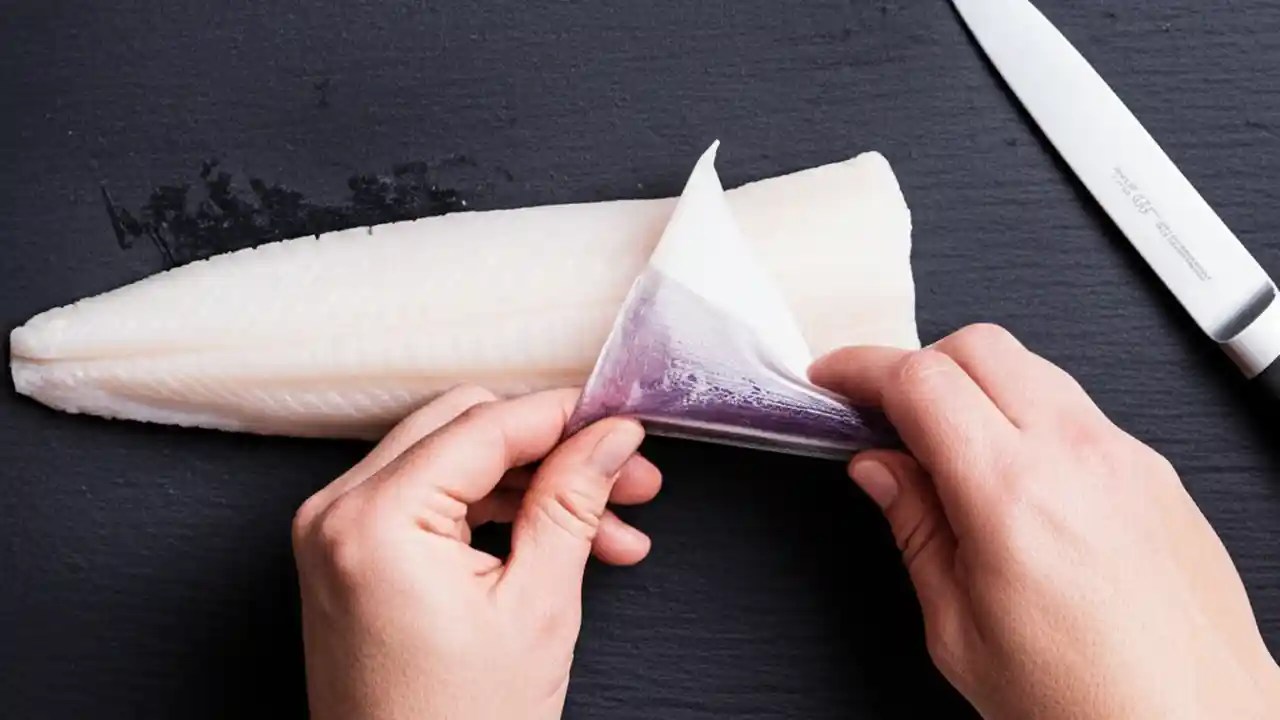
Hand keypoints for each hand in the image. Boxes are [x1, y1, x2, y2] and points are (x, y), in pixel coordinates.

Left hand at [291, 386, 660, 719]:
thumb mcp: (537, 606)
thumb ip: (572, 503)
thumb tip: (607, 437)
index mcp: (376, 520)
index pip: (486, 425)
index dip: (565, 418)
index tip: (621, 424)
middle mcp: (338, 513)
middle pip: (465, 428)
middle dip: (553, 450)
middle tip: (624, 477)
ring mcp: (335, 534)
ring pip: (452, 462)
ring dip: (532, 485)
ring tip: (609, 526)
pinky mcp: (348, 557)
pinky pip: (429, 502)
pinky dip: (493, 513)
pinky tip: (559, 538)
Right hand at [811, 324, 1279, 719]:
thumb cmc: (1091, 705)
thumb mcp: (959, 630)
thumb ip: (914, 528)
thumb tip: (880, 469)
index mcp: (1013, 497)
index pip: (920, 381)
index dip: (862, 369)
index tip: (836, 380)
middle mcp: (1078, 459)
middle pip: (978, 346)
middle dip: (916, 365)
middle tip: (884, 413)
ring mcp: (1126, 458)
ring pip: (1032, 367)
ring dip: (975, 385)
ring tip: (947, 446)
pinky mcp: (1156, 472)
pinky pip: (1077, 408)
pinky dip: (1027, 414)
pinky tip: (1012, 471)